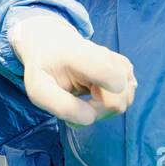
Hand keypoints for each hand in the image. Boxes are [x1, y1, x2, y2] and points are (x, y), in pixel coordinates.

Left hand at [8, 14, 135, 125]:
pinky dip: (106, 106)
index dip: (99, 106)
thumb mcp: (38, 89)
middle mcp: (110, 57)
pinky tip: (89, 99)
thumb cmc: (44, 69)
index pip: (114, 81)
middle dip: (94, 113)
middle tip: (69, 104)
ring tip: (77, 101)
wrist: (52, 47)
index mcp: (84, 55)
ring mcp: (122, 65)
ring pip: (123, 103)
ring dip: (99, 111)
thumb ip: (62, 106)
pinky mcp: (127, 72)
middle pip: (117, 102)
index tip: (71, 102)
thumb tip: (91, 118)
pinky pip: (123, 100)